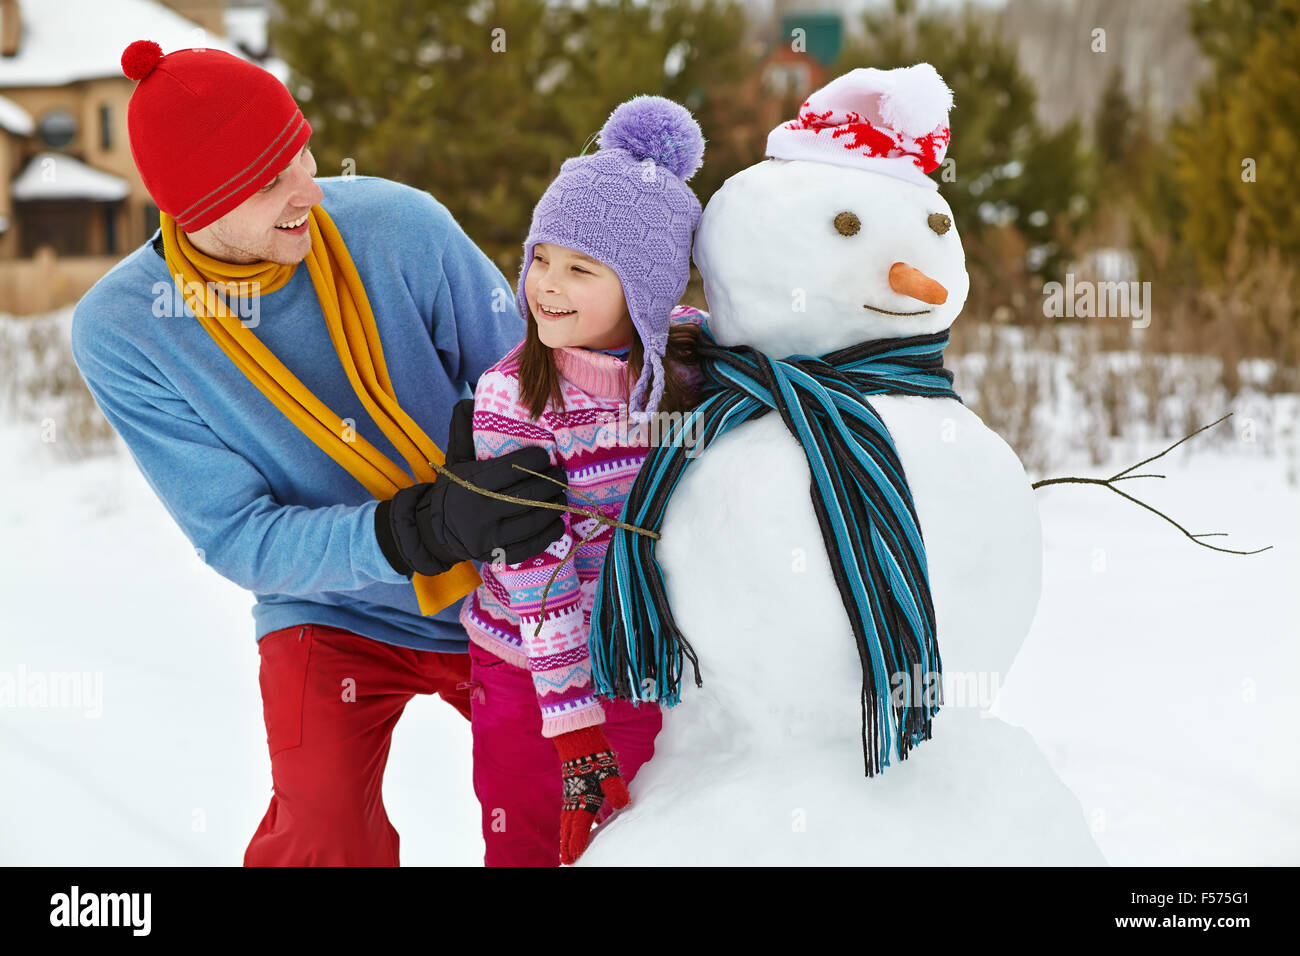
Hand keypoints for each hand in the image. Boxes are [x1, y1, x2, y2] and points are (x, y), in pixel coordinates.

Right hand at [374, 400, 567, 576]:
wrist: (436, 532)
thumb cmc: (453, 490)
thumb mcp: (454, 460)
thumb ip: (462, 431)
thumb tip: (469, 400)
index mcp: (470, 484)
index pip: (509, 470)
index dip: (533, 461)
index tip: (546, 455)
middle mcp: (479, 512)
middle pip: (526, 495)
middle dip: (550, 483)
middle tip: (561, 474)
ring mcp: (489, 537)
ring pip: (532, 520)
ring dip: (554, 507)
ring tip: (561, 495)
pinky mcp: (497, 555)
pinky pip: (530, 546)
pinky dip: (548, 534)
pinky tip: (557, 522)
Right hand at [553, 725, 629, 864]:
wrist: (579, 738)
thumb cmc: (596, 756)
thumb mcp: (610, 773)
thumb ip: (616, 790)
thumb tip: (624, 805)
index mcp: (584, 800)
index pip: (579, 828)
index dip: (577, 843)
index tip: (574, 857)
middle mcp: (575, 800)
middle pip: (569, 828)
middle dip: (567, 844)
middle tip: (566, 861)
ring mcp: (572, 794)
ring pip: (567, 820)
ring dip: (566, 835)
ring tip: (565, 847)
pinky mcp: (573, 787)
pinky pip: (569, 810)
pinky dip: (570, 821)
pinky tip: (579, 822)